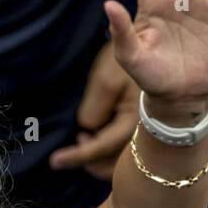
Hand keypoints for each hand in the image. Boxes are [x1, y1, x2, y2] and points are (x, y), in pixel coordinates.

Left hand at [50, 41, 140, 177]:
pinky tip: (98, 133)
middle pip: (114, 163)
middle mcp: (144, 131)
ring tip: (86, 137)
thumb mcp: (106, 80)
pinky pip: (124, 148)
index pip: (102, 147)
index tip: (55, 161)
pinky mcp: (144, 124)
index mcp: (135, 122)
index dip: (77, 156)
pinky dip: (109, 150)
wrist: (153, 44)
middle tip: (77, 142)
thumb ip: (94, 111)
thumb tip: (88, 129)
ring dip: (99, 157)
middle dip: (91, 161)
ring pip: (119, 158)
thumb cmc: (129, 58)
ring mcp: (145, 129)